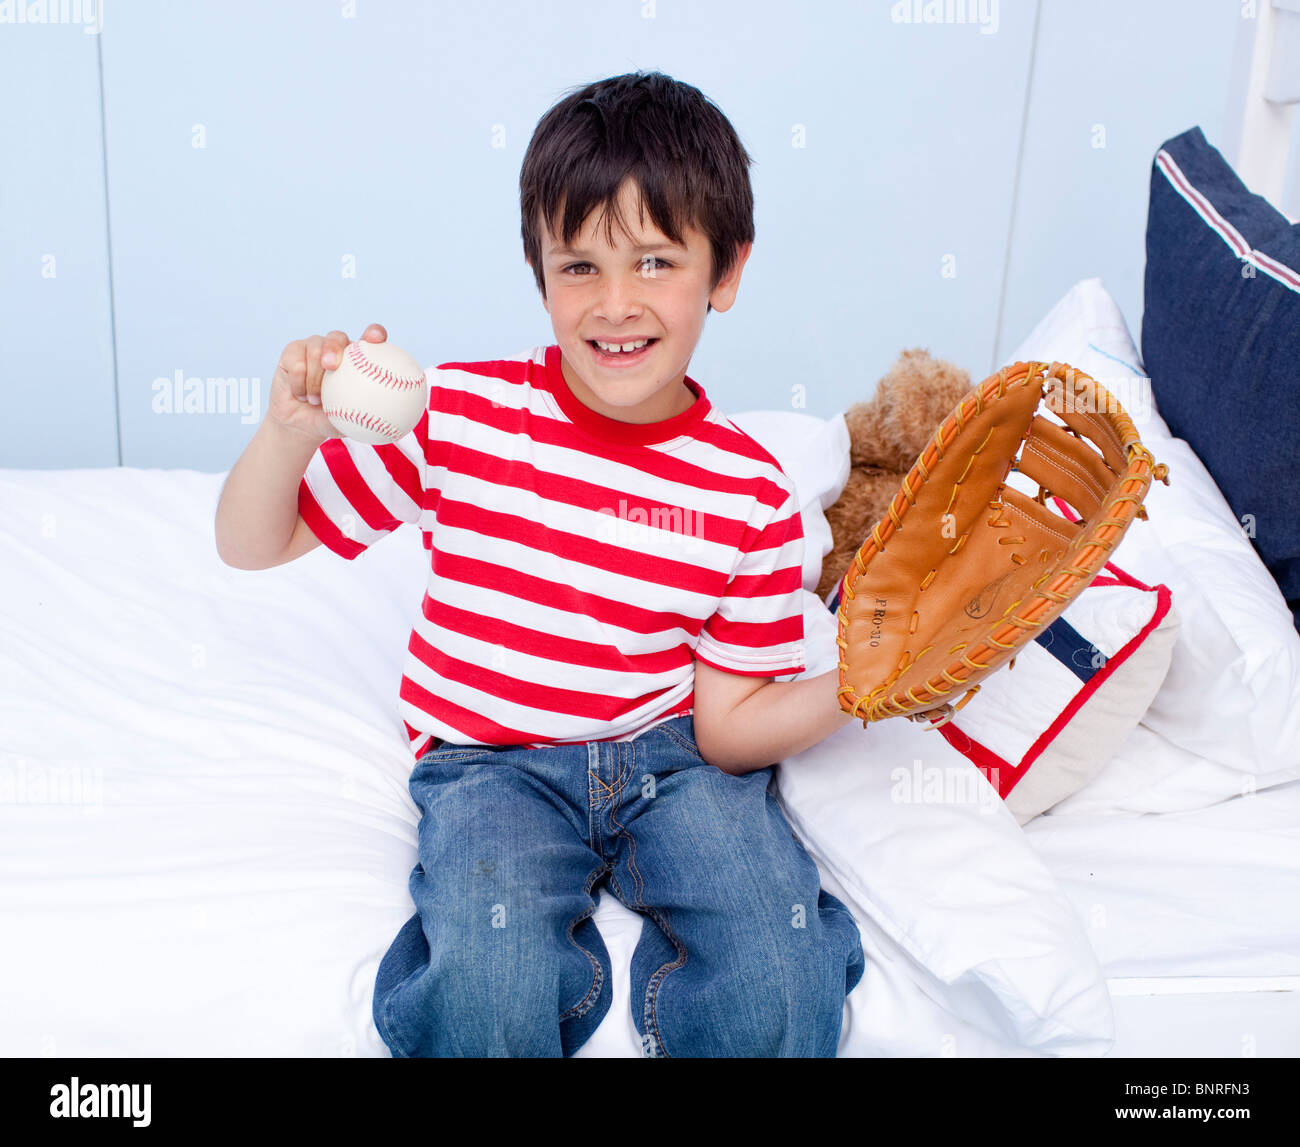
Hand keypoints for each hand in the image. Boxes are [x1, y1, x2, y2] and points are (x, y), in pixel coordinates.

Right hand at [266, 323, 387, 442]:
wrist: (298, 422)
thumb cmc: (329, 421)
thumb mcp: (349, 423)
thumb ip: (365, 419)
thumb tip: (384, 420)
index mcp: (358, 359)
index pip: (370, 338)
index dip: (374, 333)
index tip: (376, 338)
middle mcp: (336, 348)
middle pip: (337, 337)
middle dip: (334, 348)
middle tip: (330, 366)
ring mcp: (314, 347)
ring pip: (314, 352)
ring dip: (314, 380)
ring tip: (315, 400)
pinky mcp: (293, 351)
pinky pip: (297, 363)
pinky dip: (299, 383)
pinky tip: (301, 395)